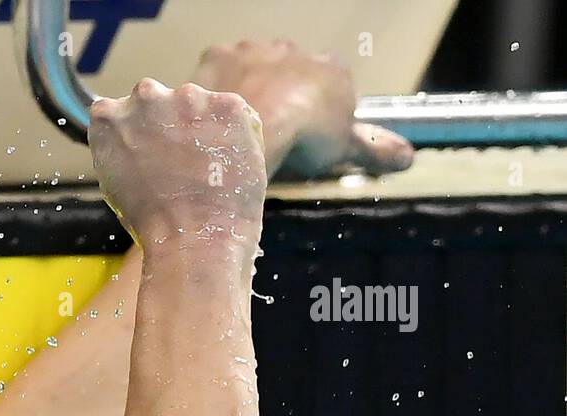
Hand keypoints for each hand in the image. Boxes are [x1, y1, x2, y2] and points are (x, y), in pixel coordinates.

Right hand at [88, 78, 266, 251]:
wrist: (193, 240)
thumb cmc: (152, 223)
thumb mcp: (115, 180)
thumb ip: (123, 145)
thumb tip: (139, 137)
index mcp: (109, 116)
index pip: (121, 110)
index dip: (138, 133)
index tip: (147, 153)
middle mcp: (145, 96)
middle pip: (159, 100)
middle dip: (169, 123)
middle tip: (181, 164)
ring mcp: (188, 97)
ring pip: (197, 105)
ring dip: (203, 127)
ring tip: (207, 170)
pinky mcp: (228, 105)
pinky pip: (233, 114)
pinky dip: (234, 135)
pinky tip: (227, 166)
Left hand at [191, 39, 413, 178]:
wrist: (251, 129)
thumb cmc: (305, 138)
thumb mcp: (346, 148)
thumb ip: (377, 150)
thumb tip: (409, 157)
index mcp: (329, 68)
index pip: (330, 82)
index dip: (318, 108)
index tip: (307, 134)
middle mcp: (293, 50)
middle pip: (289, 70)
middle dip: (281, 93)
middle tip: (271, 129)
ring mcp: (253, 50)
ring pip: (252, 64)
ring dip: (248, 87)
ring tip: (240, 124)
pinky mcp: (217, 57)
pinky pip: (217, 71)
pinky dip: (215, 90)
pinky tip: (214, 115)